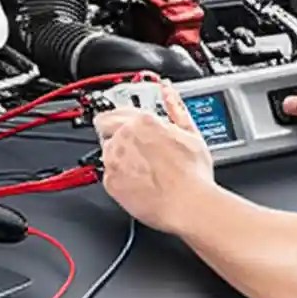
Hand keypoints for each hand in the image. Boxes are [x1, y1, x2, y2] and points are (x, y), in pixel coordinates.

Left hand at [92, 83, 213, 232]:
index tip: (128, 126)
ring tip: (141, 168)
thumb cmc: (192, 173)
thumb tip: (169, 93)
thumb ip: (176, 109)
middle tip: (134, 148)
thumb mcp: (192, 133)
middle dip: (114, 133)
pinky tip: (137, 182)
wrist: (188, 204)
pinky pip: (106, 175)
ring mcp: (114, 159)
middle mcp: (123, 136)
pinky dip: (118, 177)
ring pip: (105, 151)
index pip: (117, 111)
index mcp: (143, 121)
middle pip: (104, 127)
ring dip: (117, 156)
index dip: (123, 119)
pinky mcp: (110, 182)